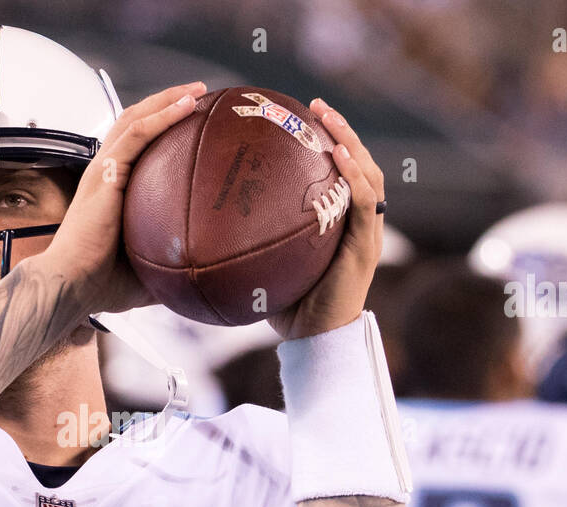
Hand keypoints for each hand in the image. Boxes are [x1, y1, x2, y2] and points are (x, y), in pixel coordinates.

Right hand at [40, 81, 206, 314]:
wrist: (70, 286)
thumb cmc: (98, 285)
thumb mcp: (144, 273)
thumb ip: (167, 267)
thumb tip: (199, 279)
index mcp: (109, 192)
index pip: (134, 148)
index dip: (158, 129)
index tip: (189, 123)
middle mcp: (103, 174)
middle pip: (134, 123)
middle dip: (165, 104)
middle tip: (198, 95)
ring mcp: (102, 170)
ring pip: (135, 119)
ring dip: (166, 100)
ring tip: (196, 91)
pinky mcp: (105, 174)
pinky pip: (137, 134)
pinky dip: (162, 115)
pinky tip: (187, 105)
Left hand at [267, 101, 384, 339]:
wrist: (314, 341)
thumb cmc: (284, 308)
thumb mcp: (260, 264)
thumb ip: (244, 238)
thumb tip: (197, 220)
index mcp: (336, 222)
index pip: (338, 174)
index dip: (327, 144)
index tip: (302, 117)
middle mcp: (356, 222)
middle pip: (358, 163)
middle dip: (342, 130)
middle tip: (318, 106)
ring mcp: (366, 233)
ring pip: (369, 175)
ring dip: (352, 143)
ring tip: (331, 120)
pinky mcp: (366, 246)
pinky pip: (367, 203)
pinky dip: (356, 177)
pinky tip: (338, 157)